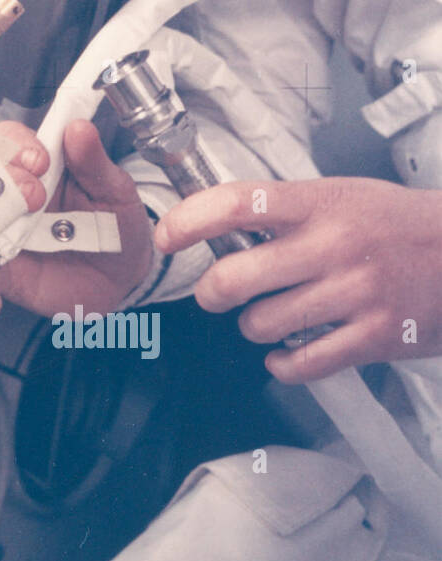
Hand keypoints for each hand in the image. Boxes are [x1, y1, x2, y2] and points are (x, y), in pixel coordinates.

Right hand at [0, 119, 154, 316]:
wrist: (120, 280)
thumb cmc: (116, 225)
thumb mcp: (115, 192)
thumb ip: (94, 163)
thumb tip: (80, 129)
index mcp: (32, 166)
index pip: (4, 141)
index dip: (13, 147)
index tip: (38, 162)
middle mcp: (4, 195)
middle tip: (24, 202)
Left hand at [155, 176, 441, 383]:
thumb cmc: (392, 223)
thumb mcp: (337, 196)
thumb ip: (279, 210)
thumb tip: (208, 224)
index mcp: (319, 203)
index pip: (237, 204)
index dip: (189, 221)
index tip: (167, 235)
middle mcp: (334, 246)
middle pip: (236, 277)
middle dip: (211, 291)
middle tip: (216, 292)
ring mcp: (355, 293)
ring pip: (262, 324)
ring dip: (252, 326)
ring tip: (270, 315)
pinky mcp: (374, 337)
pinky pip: (302, 363)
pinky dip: (283, 364)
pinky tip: (288, 351)